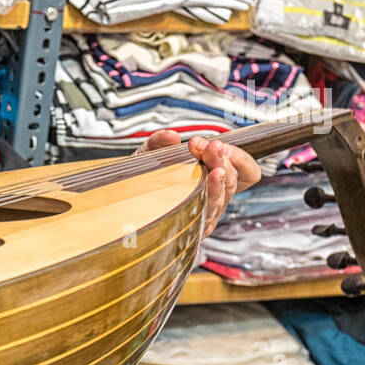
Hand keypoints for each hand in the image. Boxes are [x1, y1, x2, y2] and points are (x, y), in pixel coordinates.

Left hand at [135, 131, 261, 239]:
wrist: (118, 207)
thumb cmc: (140, 183)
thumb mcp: (148, 158)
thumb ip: (158, 143)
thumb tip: (171, 136)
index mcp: (213, 180)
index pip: (246, 173)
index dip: (238, 157)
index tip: (215, 143)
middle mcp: (214, 199)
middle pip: (233, 180)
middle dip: (223, 159)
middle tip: (210, 146)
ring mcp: (204, 214)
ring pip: (223, 196)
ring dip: (219, 175)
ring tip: (214, 163)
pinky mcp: (193, 229)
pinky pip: (208, 213)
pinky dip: (209, 194)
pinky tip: (205, 183)